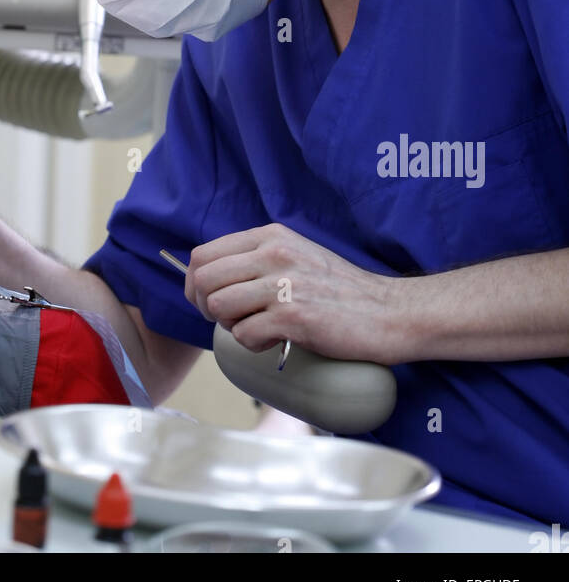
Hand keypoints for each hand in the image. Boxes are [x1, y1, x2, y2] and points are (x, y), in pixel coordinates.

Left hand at [184, 223, 402, 363]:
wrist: (387, 312)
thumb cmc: (339, 290)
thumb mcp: (295, 256)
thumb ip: (257, 258)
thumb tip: (211, 278)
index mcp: (270, 236)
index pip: (204, 254)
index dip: (195, 283)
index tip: (205, 301)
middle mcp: (273, 254)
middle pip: (204, 280)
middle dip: (205, 306)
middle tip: (228, 320)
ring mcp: (283, 284)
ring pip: (219, 307)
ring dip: (230, 326)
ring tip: (257, 329)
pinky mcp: (293, 317)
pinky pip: (244, 335)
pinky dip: (254, 345)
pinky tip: (276, 341)